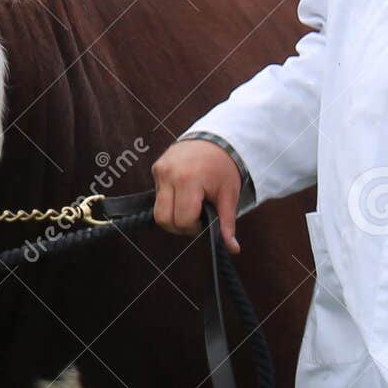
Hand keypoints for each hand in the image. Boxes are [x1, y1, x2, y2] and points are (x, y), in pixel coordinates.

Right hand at [152, 138, 242, 252]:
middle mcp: (169, 175)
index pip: (181, 219)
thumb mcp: (228, 195)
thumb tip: (232, 249)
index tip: (203, 221)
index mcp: (189, 181)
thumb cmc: (224, 168)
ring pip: (157, 210)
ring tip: (189, 206)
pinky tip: (183, 193)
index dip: (192, 227)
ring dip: (172, 214)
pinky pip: (158, 195)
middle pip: (164, 219)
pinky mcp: (156, 169)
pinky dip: (169, 200)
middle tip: (195, 218)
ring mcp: (160, 171)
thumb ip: (226, 223)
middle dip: (179, 225)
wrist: (216, 138)